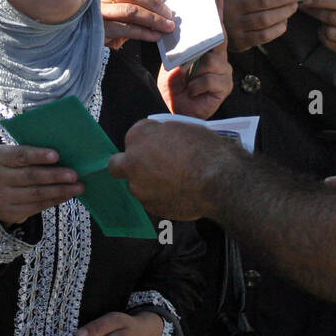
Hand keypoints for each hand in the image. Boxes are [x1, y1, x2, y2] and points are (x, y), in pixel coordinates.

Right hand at [0, 144, 83, 226]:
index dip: (38, 155)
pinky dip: (55, 200)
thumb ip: (30, 154)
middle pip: (30, 176)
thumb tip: (64, 154)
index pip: (19, 155)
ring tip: (78, 186)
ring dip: (60, 190)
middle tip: (74, 174)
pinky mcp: (10, 212)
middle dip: (54, 175)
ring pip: (36, 193)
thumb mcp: (11, 156)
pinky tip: (67, 195)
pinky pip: (36, 206)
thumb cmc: (10, 167)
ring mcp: (1, 197)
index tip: (57, 155)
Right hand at [101, 0, 174, 48]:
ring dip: (153, 19)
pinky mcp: (98, 29)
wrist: (75, 50)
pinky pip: (125, 28)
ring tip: (166, 28)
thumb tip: (158, 17)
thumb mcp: (115, 23)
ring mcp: (98, 14)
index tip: (167, 9)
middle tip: (171, 18)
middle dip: (155, 7)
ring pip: (130, 11)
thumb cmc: (98, 35)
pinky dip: (143, 32)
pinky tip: (154, 37)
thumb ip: (131, 18)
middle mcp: (100, 0)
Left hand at [110, 118, 239, 219]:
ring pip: (136, 184)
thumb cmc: (205, 150)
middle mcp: (132, 162)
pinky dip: (161, 196)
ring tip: (174, 182)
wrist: (218, 181)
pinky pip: (152, 199)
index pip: (137, 132)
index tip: (162, 142)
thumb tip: (164, 140)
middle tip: (148, 164)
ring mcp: (139, 187)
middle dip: (129, 163)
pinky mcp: (150, 207)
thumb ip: (165, 134)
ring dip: (148, 182)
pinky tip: (179, 193)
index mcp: (139, 136)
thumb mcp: (185, 128)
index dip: (150, 138)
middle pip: (118, 163)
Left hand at [157, 36, 231, 119]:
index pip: (215, 30)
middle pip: (217, 42)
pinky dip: (196, 86)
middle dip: (201, 45)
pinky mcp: (225, 87)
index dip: (217, 14)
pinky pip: (210, 79)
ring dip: (194, 73)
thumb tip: (189, 32)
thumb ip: (185, 47)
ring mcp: (224, 73)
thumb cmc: (174, 86)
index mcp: (209, 52)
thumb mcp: (176, 61)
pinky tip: (192, 92)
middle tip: (188, 56)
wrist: (172, 108)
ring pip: (211, 61)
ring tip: (188, 83)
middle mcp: (220, 60)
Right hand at [221, 0, 308, 52]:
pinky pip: (263, 35)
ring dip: (285, 11)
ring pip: (265, 19)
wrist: (209, 22)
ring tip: (296, 5)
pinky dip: (278, 28)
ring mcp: (234, 26)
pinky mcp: (240, 41)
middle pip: (264, 1)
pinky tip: (285, 21)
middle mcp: (230, 7)